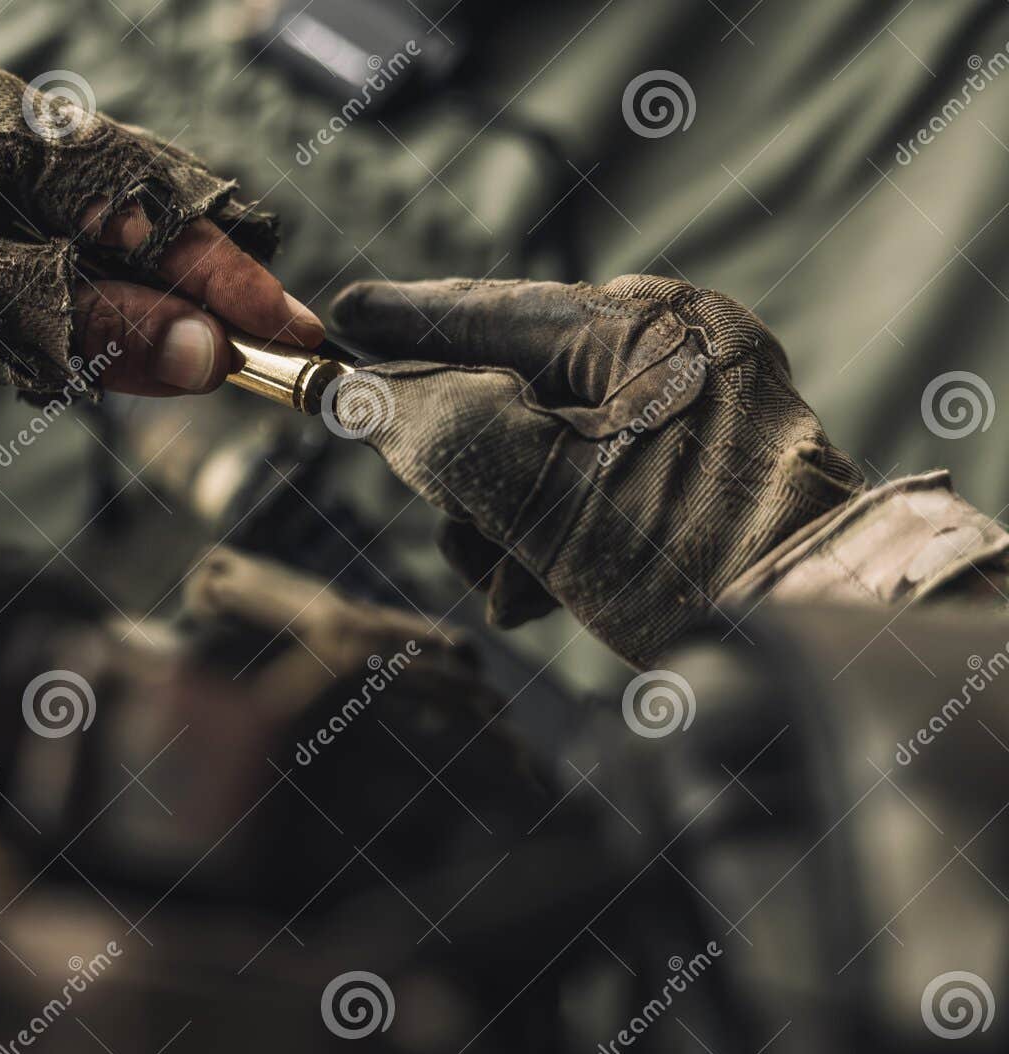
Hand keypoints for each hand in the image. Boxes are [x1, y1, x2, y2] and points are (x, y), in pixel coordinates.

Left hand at [0, 68, 321, 413]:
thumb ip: (82, 325)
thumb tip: (201, 349)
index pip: (148, 192)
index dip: (226, 268)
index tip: (288, 335)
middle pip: (140, 228)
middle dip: (202, 300)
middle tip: (266, 370)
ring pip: (108, 277)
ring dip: (151, 331)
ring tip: (197, 377)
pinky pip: (62, 311)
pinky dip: (95, 350)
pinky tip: (118, 373)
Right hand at [328, 275, 864, 665]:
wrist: (814, 642)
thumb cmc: (690, 561)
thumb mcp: (544, 498)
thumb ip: (441, 435)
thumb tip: (361, 397)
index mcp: (646, 327)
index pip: (491, 310)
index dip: (406, 320)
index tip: (342, 314)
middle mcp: (669, 354)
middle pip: (504, 388)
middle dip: (464, 467)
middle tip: (454, 520)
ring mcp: (683, 415)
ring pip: (533, 448)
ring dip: (500, 523)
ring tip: (518, 581)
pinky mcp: (687, 475)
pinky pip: (579, 483)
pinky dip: (545, 539)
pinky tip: (544, 593)